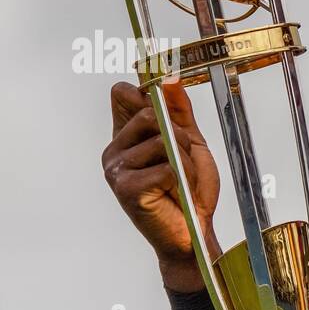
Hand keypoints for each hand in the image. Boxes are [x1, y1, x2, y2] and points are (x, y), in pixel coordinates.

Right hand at [101, 79, 221, 290]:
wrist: (194, 232)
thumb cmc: (190, 191)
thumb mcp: (190, 144)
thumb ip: (179, 111)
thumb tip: (170, 77)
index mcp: (125, 136)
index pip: (122, 93)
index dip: (148, 95)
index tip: (166, 113)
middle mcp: (114, 150)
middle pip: (149, 114)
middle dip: (178, 136)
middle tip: (182, 162)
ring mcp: (116, 169)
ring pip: (162, 141)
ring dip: (185, 163)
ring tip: (180, 183)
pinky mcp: (126, 188)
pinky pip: (166, 167)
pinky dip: (182, 180)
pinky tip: (174, 195)